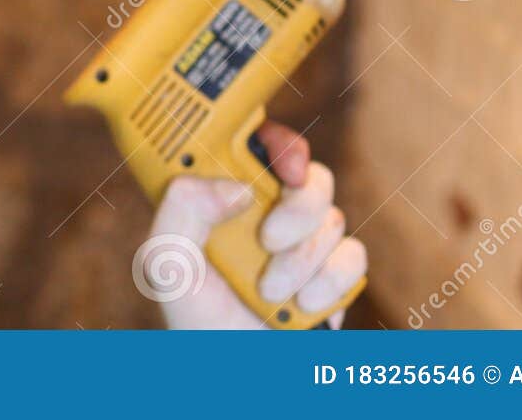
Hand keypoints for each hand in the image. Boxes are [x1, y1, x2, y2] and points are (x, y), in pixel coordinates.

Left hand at [145, 121, 366, 328]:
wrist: (238, 377)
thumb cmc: (196, 321)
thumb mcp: (167, 263)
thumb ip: (181, 210)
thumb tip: (237, 186)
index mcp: (228, 199)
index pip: (262, 145)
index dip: (281, 143)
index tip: (286, 166)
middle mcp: (271, 214)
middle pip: (311, 176)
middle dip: (298, 207)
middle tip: (269, 240)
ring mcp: (306, 244)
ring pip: (333, 218)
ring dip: (302, 260)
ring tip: (270, 292)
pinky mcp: (334, 275)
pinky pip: (354, 257)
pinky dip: (330, 284)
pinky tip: (303, 306)